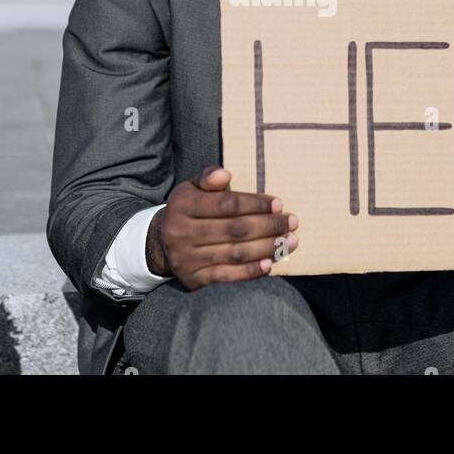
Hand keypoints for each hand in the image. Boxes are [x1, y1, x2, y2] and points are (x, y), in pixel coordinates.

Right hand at [146, 166, 298, 289]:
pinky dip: (251, 271)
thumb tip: (225, 174)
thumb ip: (208, 178)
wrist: (162, 244)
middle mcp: (181, 233)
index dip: (256, 204)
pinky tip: (270, 264)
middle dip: (268, 226)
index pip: (226, 204)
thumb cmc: (188, 211)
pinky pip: (227, 277)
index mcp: (182, 205)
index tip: (279, 204)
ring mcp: (187, 259)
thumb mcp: (192, 188)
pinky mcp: (193, 279)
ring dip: (267, 248)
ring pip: (235, 253)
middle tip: (291, 222)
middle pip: (234, 230)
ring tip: (290, 241)